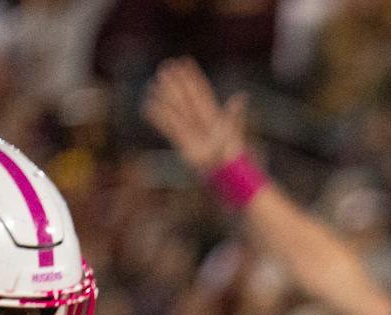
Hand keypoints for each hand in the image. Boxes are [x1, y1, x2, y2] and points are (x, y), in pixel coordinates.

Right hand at [147, 58, 249, 173]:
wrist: (224, 176)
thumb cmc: (231, 155)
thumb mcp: (232, 132)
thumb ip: (233, 115)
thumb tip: (241, 96)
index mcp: (214, 116)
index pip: (200, 92)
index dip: (192, 77)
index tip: (184, 62)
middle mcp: (201, 122)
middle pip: (185, 98)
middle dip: (175, 83)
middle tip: (165, 66)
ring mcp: (191, 132)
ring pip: (175, 110)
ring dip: (165, 97)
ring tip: (154, 83)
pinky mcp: (182, 144)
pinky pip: (167, 128)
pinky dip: (157, 117)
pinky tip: (148, 106)